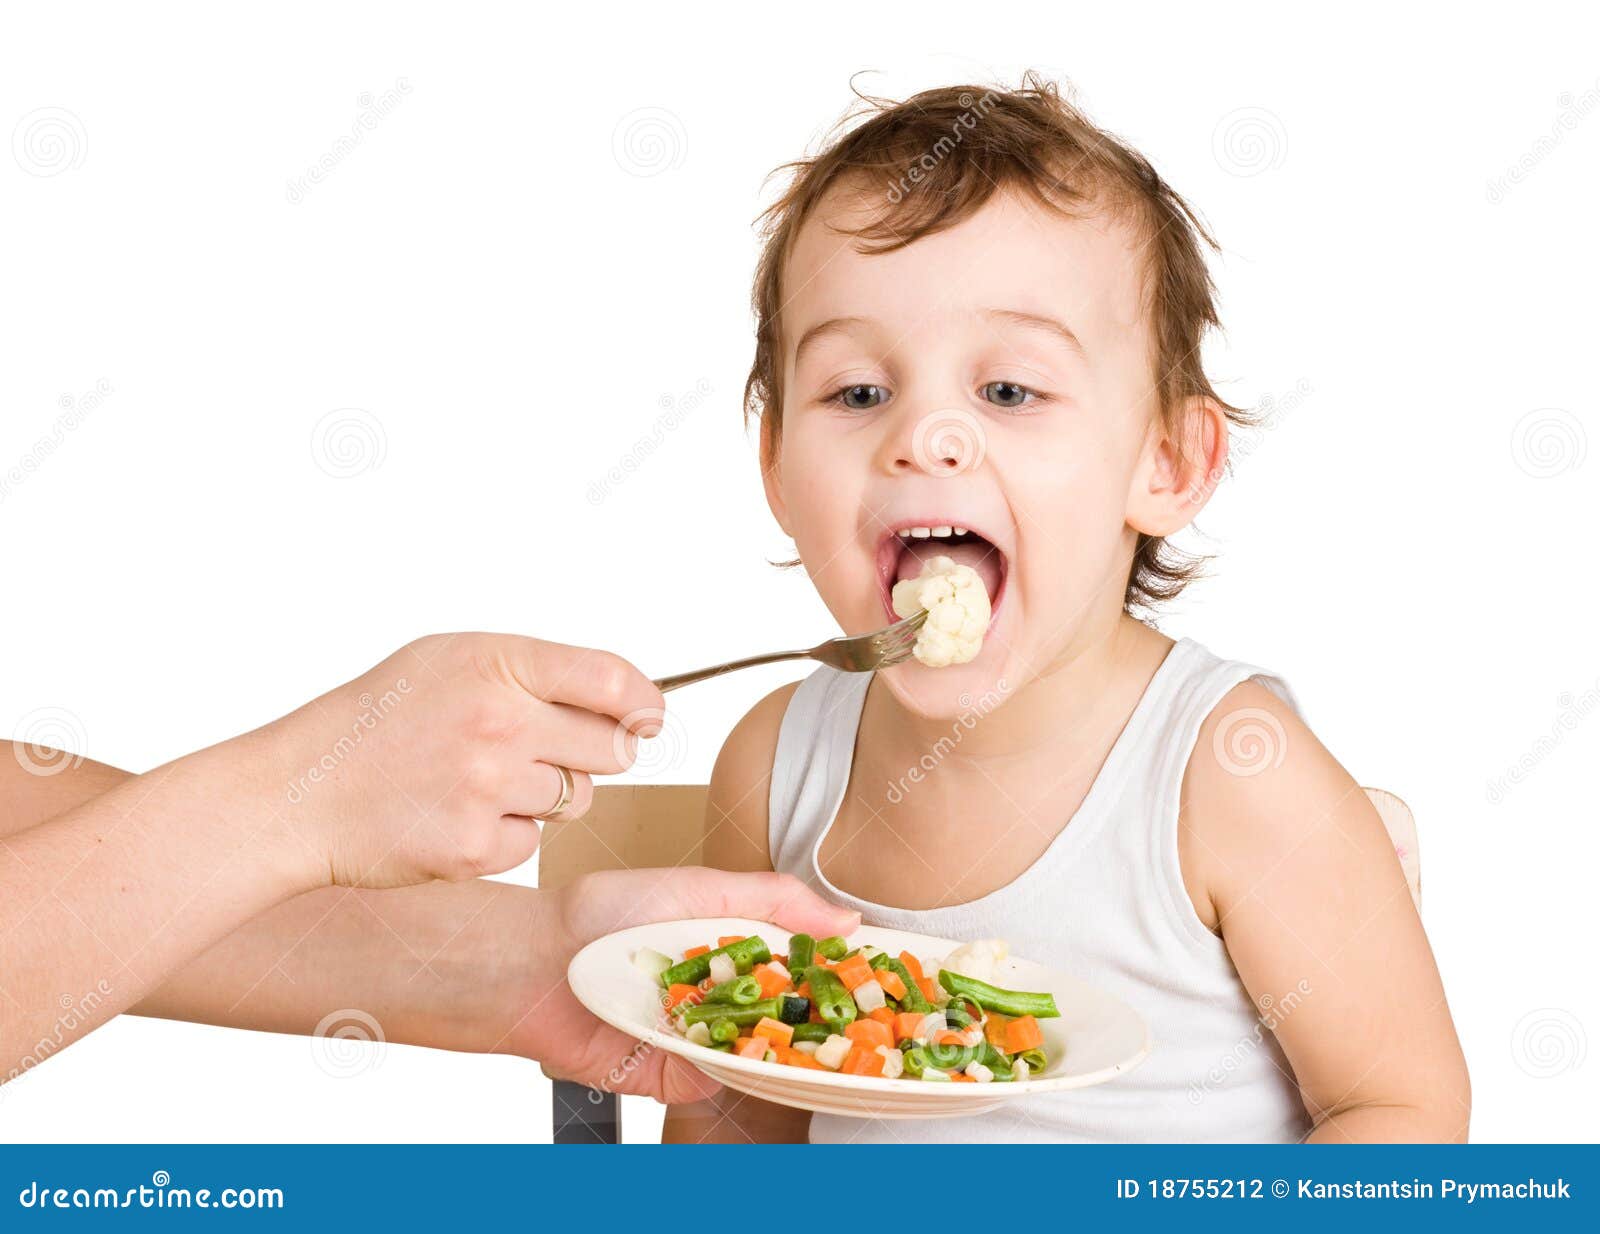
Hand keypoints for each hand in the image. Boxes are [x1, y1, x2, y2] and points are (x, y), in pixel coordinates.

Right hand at [268, 633, 663, 888]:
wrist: (300, 793)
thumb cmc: (378, 720)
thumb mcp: (449, 660)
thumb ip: (533, 671)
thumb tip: (626, 694)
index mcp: (496, 663)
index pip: (614, 680)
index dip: (645, 703)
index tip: (650, 717)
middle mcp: (499, 721)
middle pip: (615, 748)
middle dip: (596, 753)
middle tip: (549, 752)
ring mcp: (487, 787)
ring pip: (577, 799)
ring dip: (546, 795)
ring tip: (480, 780)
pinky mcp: (476, 847)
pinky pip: (533, 843)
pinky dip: (506, 836)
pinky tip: (455, 815)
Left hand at [503, 868, 859, 1102]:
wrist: (536, 963)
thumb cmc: (608, 913)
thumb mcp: (700, 888)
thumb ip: (773, 898)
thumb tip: (846, 918)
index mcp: (738, 951)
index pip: (806, 968)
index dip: (847, 973)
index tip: (893, 972)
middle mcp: (728, 1000)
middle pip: (798, 1018)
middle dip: (839, 1019)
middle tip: (887, 1016)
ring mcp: (707, 1042)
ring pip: (770, 1055)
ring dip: (801, 1047)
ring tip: (847, 1037)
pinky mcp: (681, 1079)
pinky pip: (728, 1080)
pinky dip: (748, 1068)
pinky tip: (773, 1049)